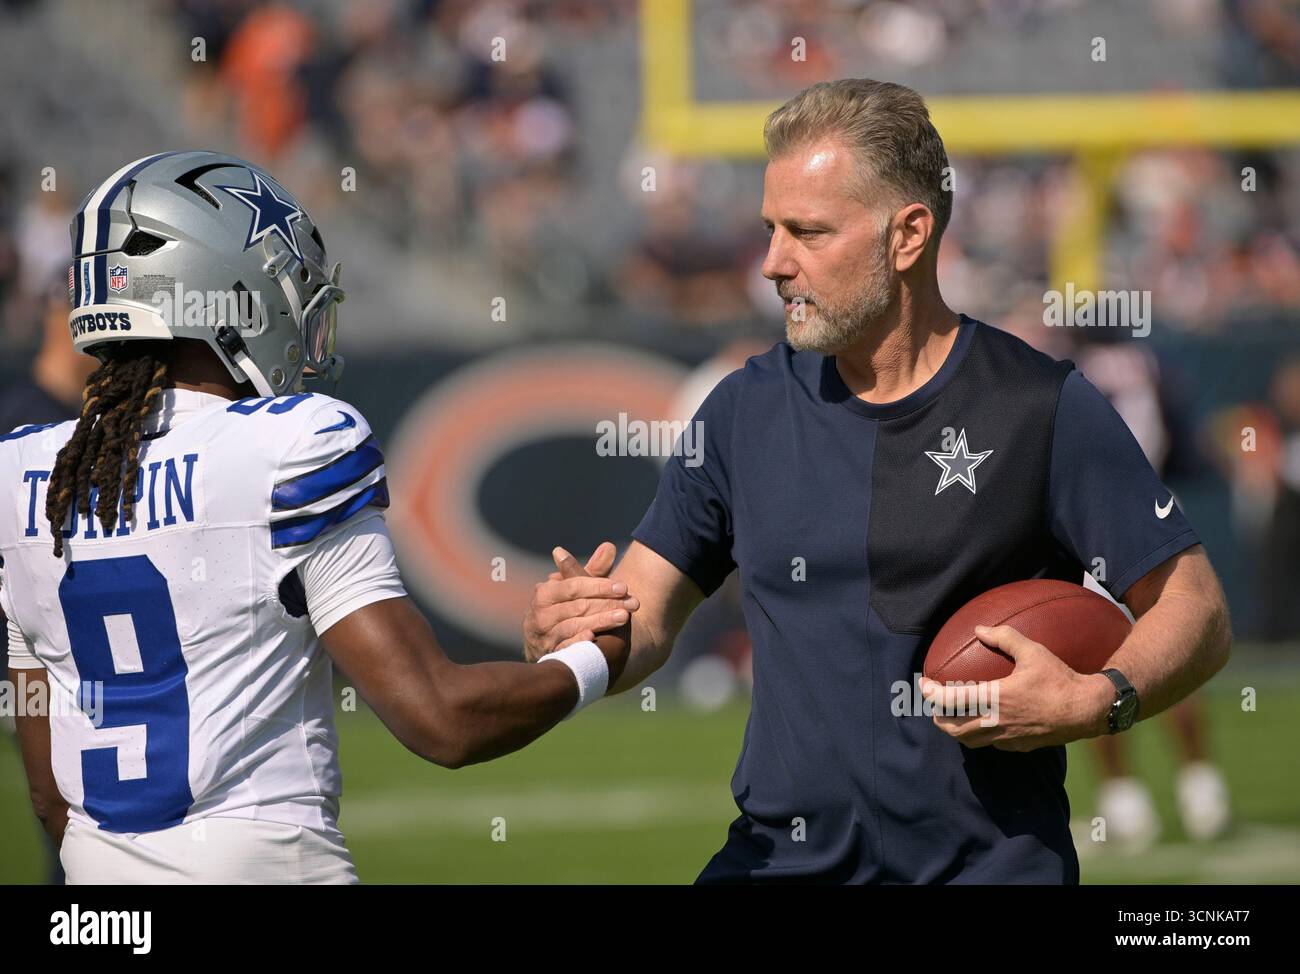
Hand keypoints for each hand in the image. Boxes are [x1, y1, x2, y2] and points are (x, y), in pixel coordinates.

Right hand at [523, 542, 637, 662]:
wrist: (541, 643)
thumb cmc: (565, 610)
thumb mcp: (576, 590)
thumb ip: (594, 572)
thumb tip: (609, 547)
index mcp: (546, 593)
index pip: (574, 586)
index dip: (599, 586)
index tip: (624, 586)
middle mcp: (541, 614)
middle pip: (578, 606)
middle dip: (608, 604)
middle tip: (634, 603)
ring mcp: (545, 636)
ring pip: (574, 626)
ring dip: (600, 621)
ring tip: (624, 617)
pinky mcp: (550, 654)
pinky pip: (564, 648)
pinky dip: (577, 642)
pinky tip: (594, 638)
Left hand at [919, 624, 1113, 751]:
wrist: (1088, 710)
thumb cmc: (1060, 679)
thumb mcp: (1033, 652)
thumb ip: (1004, 637)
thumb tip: (979, 629)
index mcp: (995, 698)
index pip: (951, 701)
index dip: (931, 694)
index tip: (925, 685)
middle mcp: (997, 722)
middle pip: (953, 728)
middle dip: (938, 717)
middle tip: (935, 703)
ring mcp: (1007, 738)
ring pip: (970, 740)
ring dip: (956, 729)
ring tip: (953, 715)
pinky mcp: (1019, 746)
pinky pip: (991, 743)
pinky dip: (980, 734)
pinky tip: (984, 722)